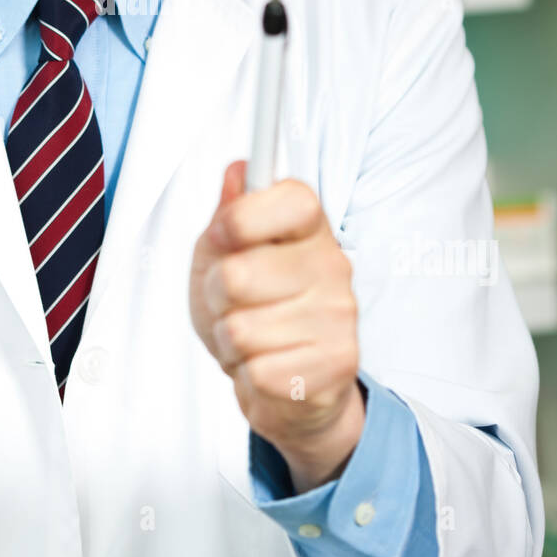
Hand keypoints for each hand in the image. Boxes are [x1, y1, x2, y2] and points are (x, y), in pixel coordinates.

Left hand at [189, 160, 364, 492]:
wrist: (290, 385)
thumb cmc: (254, 308)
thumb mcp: (226, 253)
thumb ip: (229, 212)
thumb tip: (238, 171)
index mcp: (310, 228)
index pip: (291, 201)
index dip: (242, 219)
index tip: (223, 236)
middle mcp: (334, 266)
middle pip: (237, 274)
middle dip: (217, 297)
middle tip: (235, 303)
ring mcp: (339, 317)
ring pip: (241, 328)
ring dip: (231, 341)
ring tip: (253, 339)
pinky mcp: (337, 366)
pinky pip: (257, 371)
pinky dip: (247, 376)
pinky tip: (268, 366)